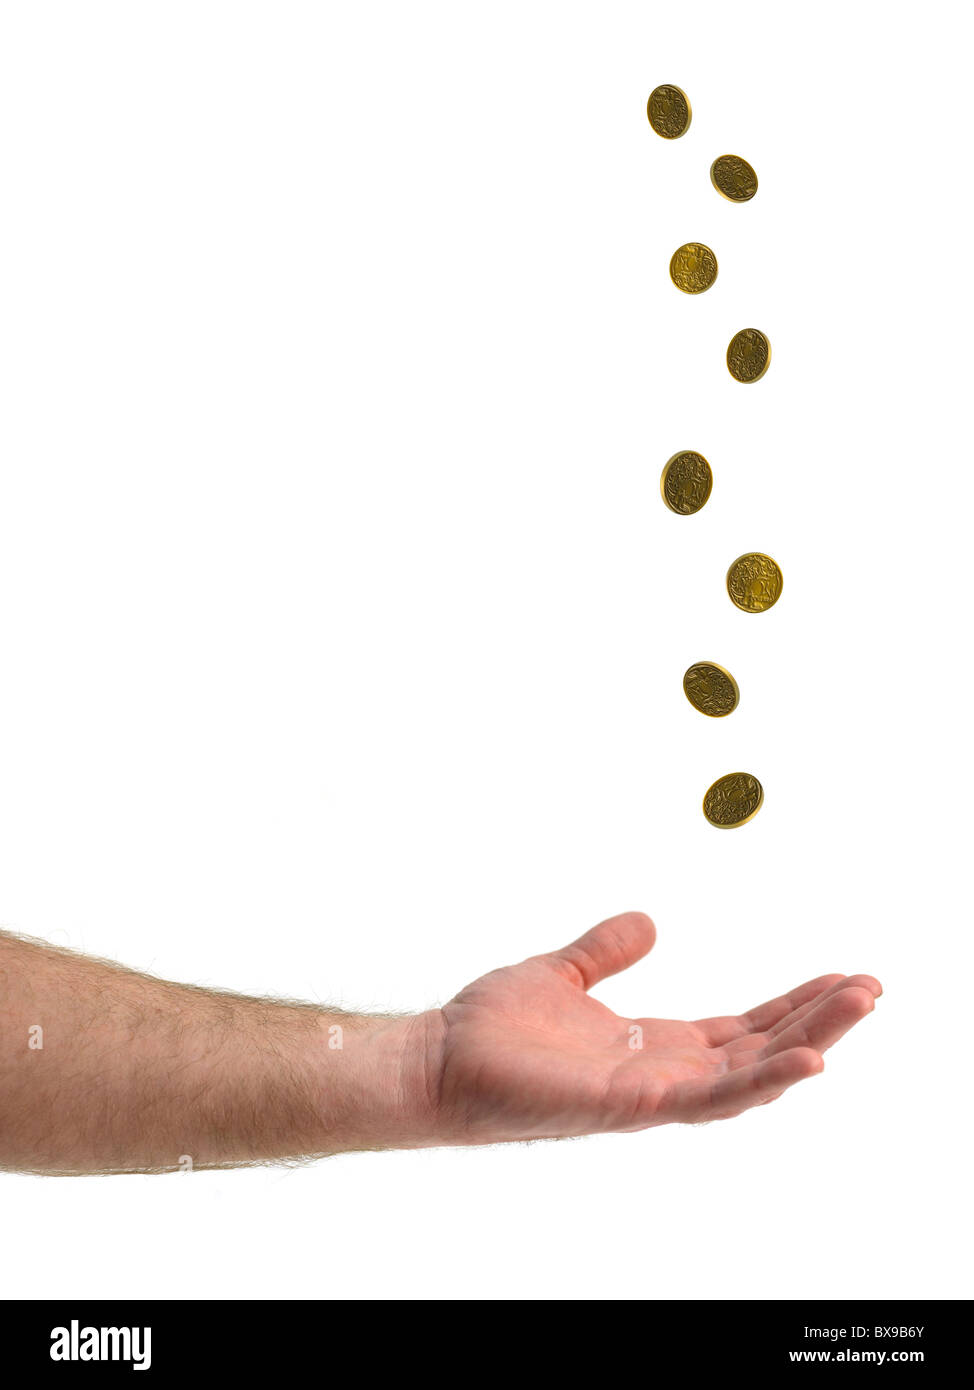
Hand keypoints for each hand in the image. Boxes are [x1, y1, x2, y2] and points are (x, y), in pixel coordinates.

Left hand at [422, 912, 879, 1143]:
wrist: (435, 1060)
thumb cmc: (491, 1030)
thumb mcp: (563, 973)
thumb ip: (606, 950)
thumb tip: (650, 921)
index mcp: (650, 1046)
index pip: (739, 1030)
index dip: (790, 1006)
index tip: (837, 976)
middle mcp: (659, 1075)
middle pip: (759, 1051)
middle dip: (817, 1021)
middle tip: (871, 987)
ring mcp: (647, 1095)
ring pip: (750, 1076)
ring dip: (809, 1042)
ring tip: (859, 1005)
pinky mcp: (627, 1106)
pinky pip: (707, 1098)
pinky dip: (762, 1080)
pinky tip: (807, 1058)